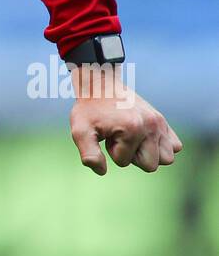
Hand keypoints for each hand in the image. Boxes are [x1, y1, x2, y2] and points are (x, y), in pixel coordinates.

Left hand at [68, 65, 182, 175]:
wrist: (101, 85)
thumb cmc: (89, 109)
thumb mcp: (80, 130)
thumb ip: (89, 154)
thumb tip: (102, 171)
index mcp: (132, 129)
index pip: (124, 162)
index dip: (112, 151)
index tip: (107, 134)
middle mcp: (150, 125)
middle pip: (151, 165)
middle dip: (132, 156)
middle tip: (121, 137)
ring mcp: (159, 123)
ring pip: (167, 158)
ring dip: (149, 153)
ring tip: (133, 137)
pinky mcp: (163, 121)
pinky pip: (175, 146)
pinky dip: (162, 146)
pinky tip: (145, 137)